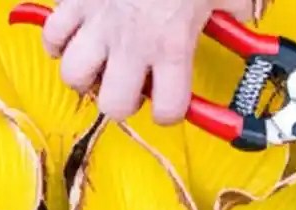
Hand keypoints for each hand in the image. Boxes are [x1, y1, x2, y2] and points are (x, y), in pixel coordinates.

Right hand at [41, 0, 252, 123]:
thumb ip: (233, 7)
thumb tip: (242, 14)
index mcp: (171, 46)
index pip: (168, 109)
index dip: (170, 112)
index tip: (170, 103)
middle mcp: (132, 44)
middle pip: (113, 105)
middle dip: (121, 102)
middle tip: (130, 86)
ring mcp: (99, 24)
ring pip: (75, 76)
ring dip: (85, 76)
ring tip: (99, 66)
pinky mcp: (75, 3)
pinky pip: (52, 35)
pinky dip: (57, 41)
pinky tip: (73, 37)